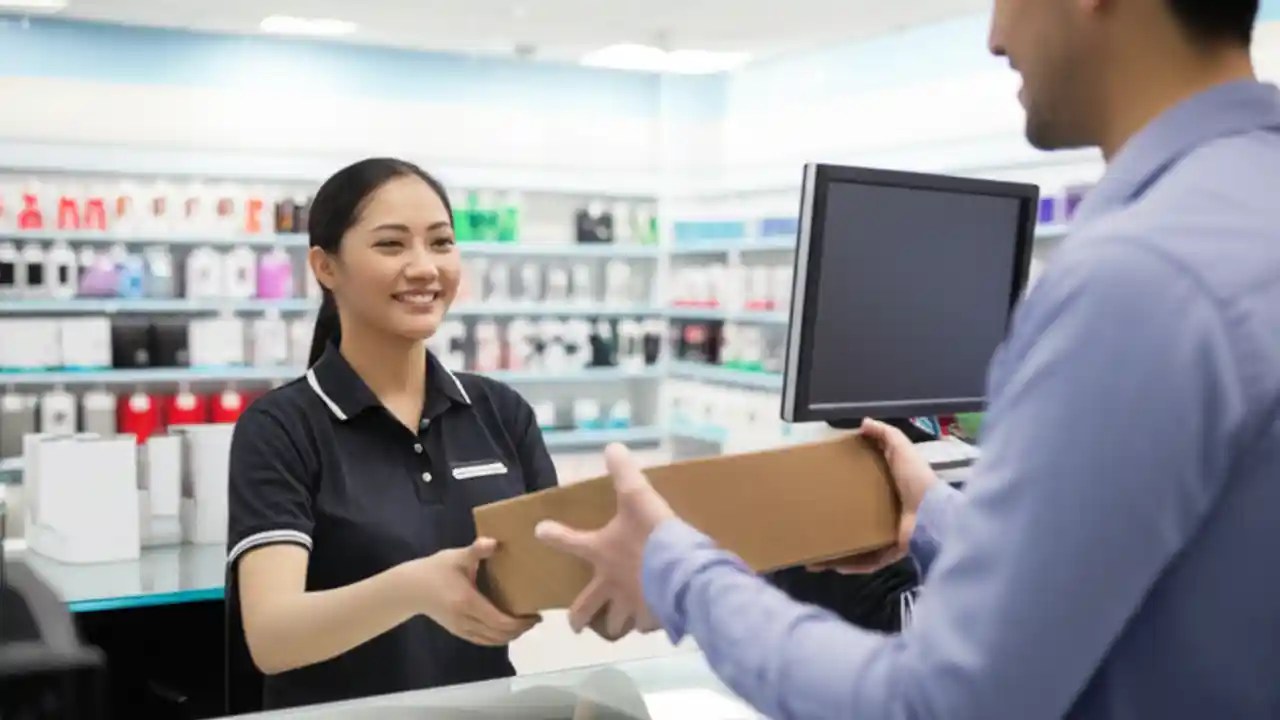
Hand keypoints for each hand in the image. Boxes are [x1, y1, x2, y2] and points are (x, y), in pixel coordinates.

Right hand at [406, 538, 539, 645]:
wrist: (410, 589)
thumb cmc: (435, 570)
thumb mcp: (456, 557)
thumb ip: (476, 550)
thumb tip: (493, 541)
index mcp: (468, 602)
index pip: (500, 621)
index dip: (520, 622)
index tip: (535, 614)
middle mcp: (466, 620)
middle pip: (499, 634)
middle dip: (520, 630)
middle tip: (535, 618)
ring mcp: (461, 628)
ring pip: (491, 640)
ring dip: (510, 636)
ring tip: (524, 624)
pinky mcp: (458, 631)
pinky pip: (482, 640)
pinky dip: (497, 638)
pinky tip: (507, 630)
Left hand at [535, 443, 674, 639]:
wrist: (682, 569)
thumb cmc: (654, 533)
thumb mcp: (639, 496)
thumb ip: (625, 472)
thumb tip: (612, 447)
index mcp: (601, 553)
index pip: (569, 542)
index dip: (553, 535)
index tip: (540, 532)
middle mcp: (609, 583)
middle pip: (585, 608)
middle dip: (577, 619)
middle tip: (574, 624)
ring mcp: (630, 605)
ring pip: (614, 625)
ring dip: (611, 625)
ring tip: (613, 626)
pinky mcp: (652, 618)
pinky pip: (645, 626)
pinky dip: (647, 624)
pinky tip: (652, 621)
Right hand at [807, 418, 938, 574]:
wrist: (933, 513)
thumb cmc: (917, 479)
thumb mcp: (901, 449)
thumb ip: (885, 434)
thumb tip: (863, 422)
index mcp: (891, 490)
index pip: (865, 490)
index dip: (845, 489)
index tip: (822, 488)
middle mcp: (889, 514)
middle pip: (857, 519)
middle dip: (834, 523)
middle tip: (812, 522)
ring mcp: (889, 536)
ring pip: (858, 544)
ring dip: (836, 550)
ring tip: (814, 553)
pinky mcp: (891, 553)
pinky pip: (867, 562)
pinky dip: (850, 564)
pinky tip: (830, 564)